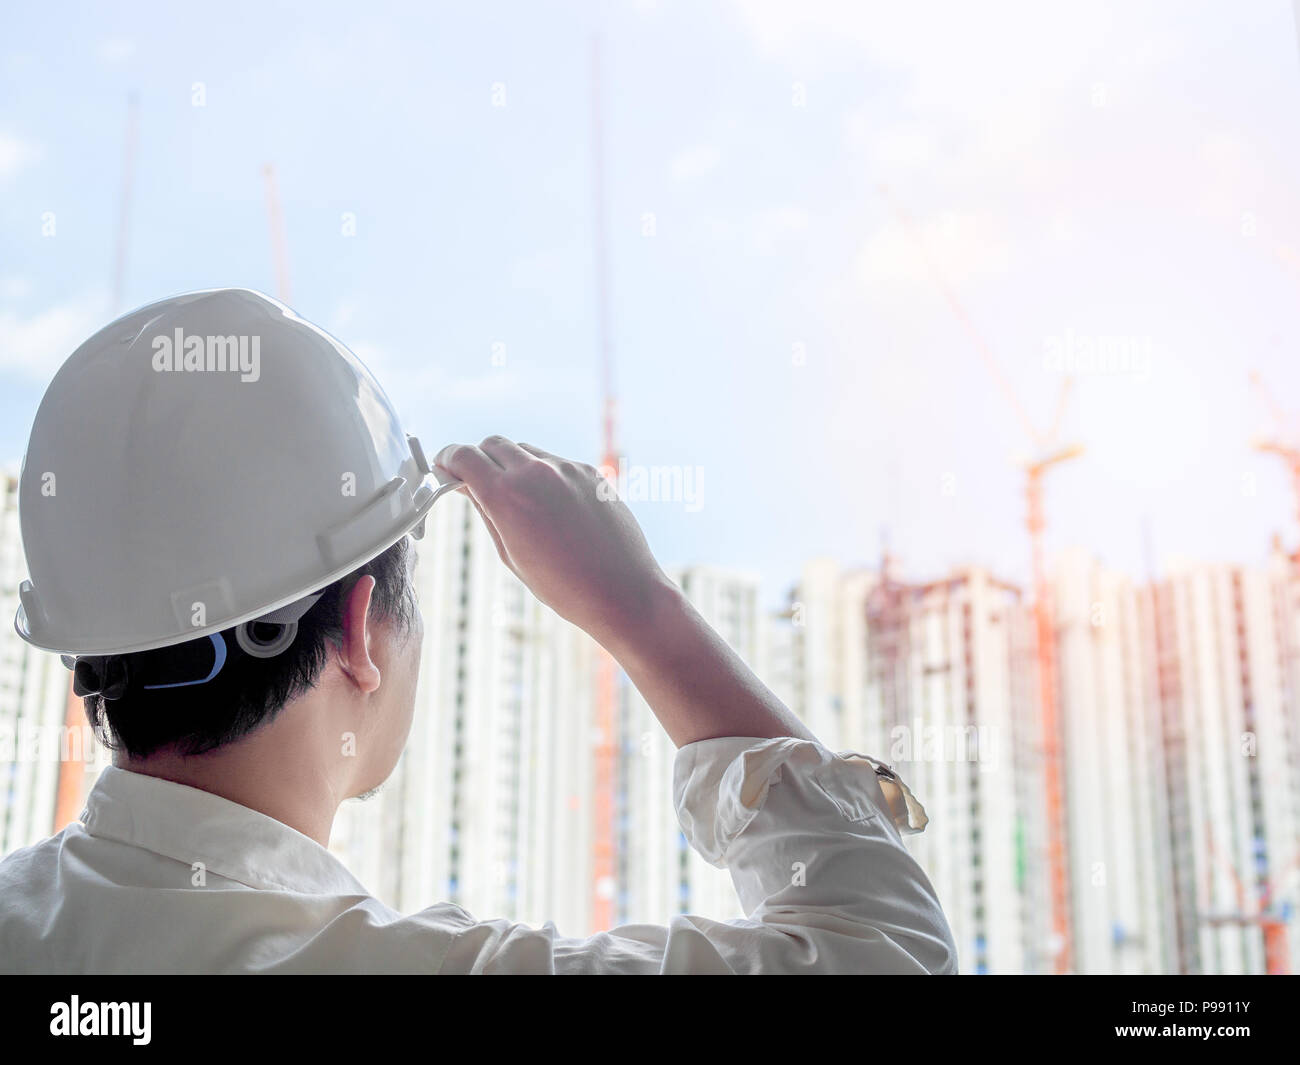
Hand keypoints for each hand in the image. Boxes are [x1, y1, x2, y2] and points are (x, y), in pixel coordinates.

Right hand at [434, 436, 677, 650]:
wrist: (622, 591)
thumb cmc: (564, 586)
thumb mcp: (511, 555)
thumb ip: (487, 513)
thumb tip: (469, 487)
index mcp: (507, 495)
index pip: (464, 456)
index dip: (448, 459)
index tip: (444, 468)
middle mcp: (536, 472)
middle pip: (493, 444)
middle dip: (478, 458)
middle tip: (474, 481)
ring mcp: (567, 468)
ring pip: (525, 450)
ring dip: (511, 464)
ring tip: (515, 499)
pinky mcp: (590, 473)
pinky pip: (555, 463)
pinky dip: (542, 474)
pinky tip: (550, 507)